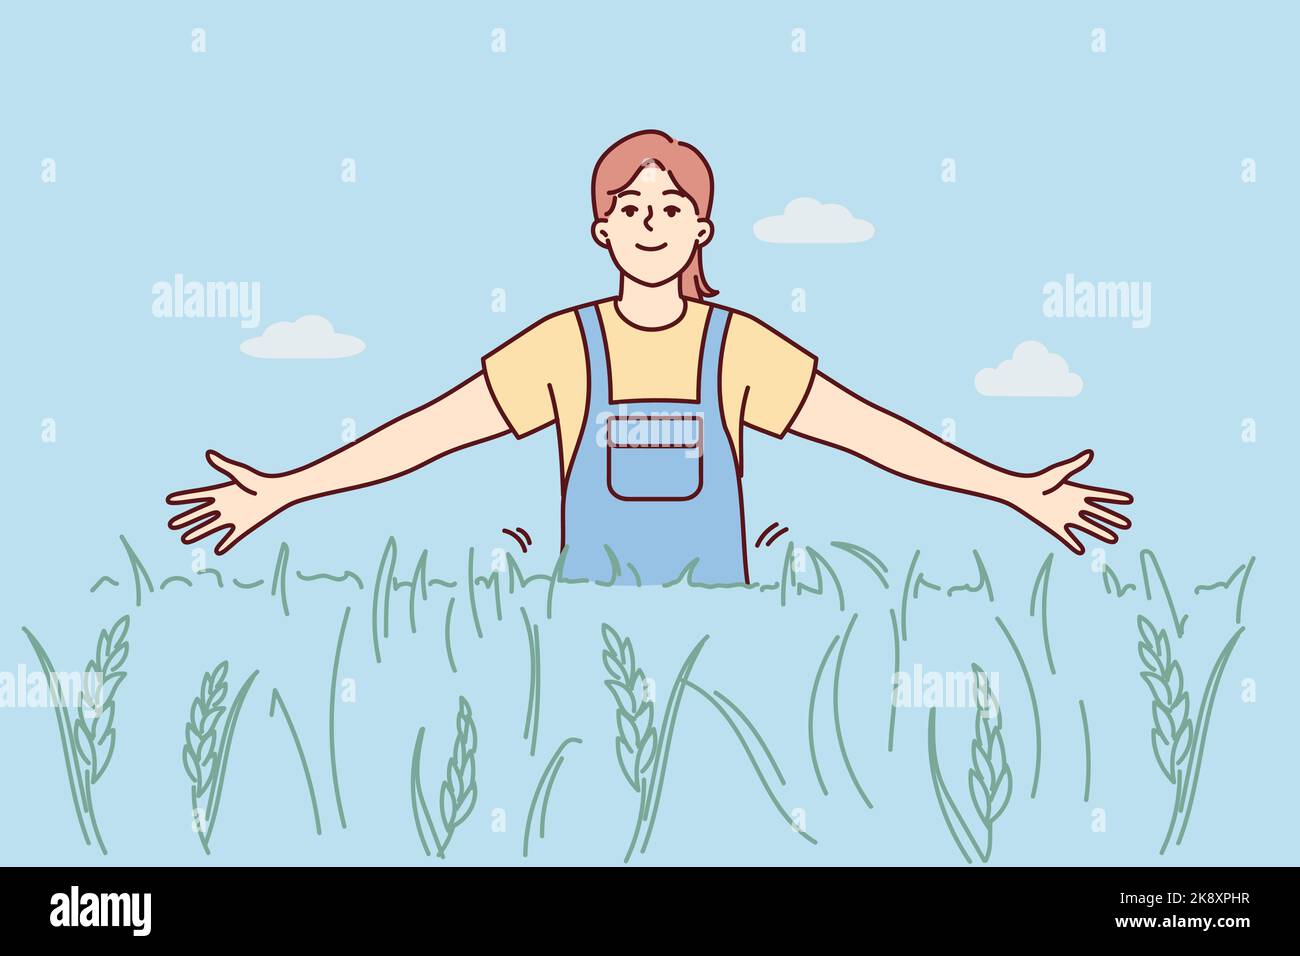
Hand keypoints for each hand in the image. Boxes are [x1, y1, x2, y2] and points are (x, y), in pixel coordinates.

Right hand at [165, 451, 292, 554]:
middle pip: (200, 514)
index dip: (183, 498)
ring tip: (184, 539)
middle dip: (185, 519)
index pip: (197, 496)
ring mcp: (233, 517)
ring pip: (210, 527)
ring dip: (198, 533)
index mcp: (221, 492)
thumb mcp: (240, 473)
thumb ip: (224, 465)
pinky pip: (232, 537)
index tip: (169, 500)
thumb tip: (209, 454)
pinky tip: (218, 551)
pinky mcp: (244, 526)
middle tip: (171, 525)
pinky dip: (225, 544)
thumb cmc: (259, 481)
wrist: (276, 492)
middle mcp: (224, 506)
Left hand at [1006, 450, 1132, 554]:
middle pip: (1098, 513)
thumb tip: (1090, 453)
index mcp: (1077, 492)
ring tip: (1114, 539)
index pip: (1101, 495)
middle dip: (1113, 519)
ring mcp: (1066, 516)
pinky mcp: (1055, 525)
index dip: (1115, 497)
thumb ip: (1075, 465)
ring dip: (1101, 532)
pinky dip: (1073, 543)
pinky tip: (1081, 550)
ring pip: (1088, 526)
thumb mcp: (1059, 473)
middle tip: (1127, 525)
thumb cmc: (1040, 480)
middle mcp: (1074, 505)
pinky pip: (1067, 536)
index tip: (1130, 499)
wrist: (1022, 492)